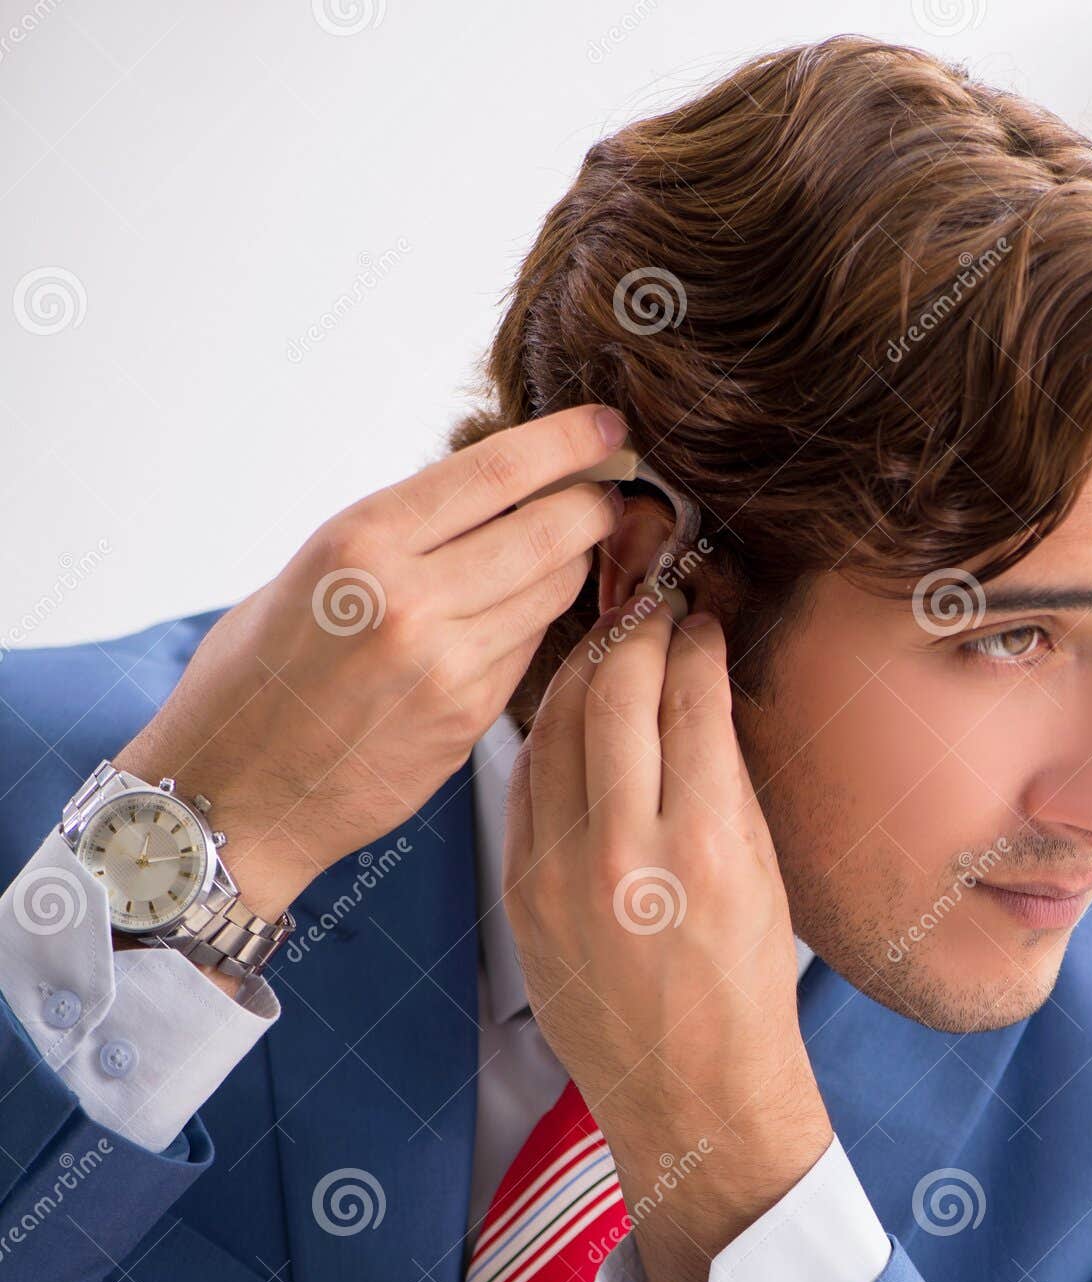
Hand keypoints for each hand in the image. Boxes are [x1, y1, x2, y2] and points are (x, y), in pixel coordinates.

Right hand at [113, 406, 627, 948]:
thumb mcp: (308, 573)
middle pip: (551, 529)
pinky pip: (533, 645)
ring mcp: (448, 665)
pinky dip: (543, 621)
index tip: (607, 426)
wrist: (235, 798)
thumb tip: (488, 495)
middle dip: (595, 505)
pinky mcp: (470, 717)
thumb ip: (398, 535)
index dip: (568, 442)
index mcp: (359, 544)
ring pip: (556, 588)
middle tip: (608, 495)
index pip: (496, 471)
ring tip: (578, 549)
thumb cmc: (256, 680)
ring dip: (579, 563)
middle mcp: (409, 600)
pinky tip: (532, 612)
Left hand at [503, 591, 833, 1281]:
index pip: (690, 698)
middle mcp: (625, 854)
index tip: (699, 610)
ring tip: (609, 639)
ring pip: (554, 723)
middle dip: (635, 629)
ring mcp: (558, 874)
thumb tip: (698, 686)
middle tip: (652, 603)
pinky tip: (570, 705)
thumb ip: (723, 776)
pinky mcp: (519, 890)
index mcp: (705, 847)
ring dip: (583, 665)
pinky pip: (525, 777)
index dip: (693, 637)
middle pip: (613, 694)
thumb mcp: (761, 871)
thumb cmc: (743, 986)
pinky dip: (548, 727)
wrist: (687, 1087)